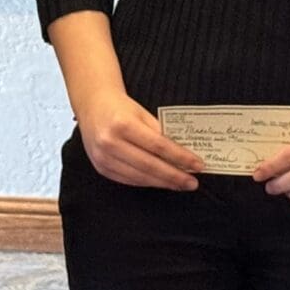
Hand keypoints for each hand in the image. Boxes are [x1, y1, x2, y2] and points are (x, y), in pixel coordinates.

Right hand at [73, 86, 201, 190]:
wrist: (92, 106)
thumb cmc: (119, 107)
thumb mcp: (142, 113)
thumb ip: (159, 133)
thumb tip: (182, 155)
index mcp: (123, 124)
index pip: (158, 146)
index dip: (180, 157)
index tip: (197, 164)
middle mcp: (110, 142)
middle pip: (150, 165)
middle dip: (174, 176)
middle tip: (192, 182)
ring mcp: (103, 158)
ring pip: (140, 177)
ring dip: (163, 183)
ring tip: (180, 184)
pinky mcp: (101, 168)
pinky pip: (129, 180)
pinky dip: (147, 182)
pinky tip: (160, 182)